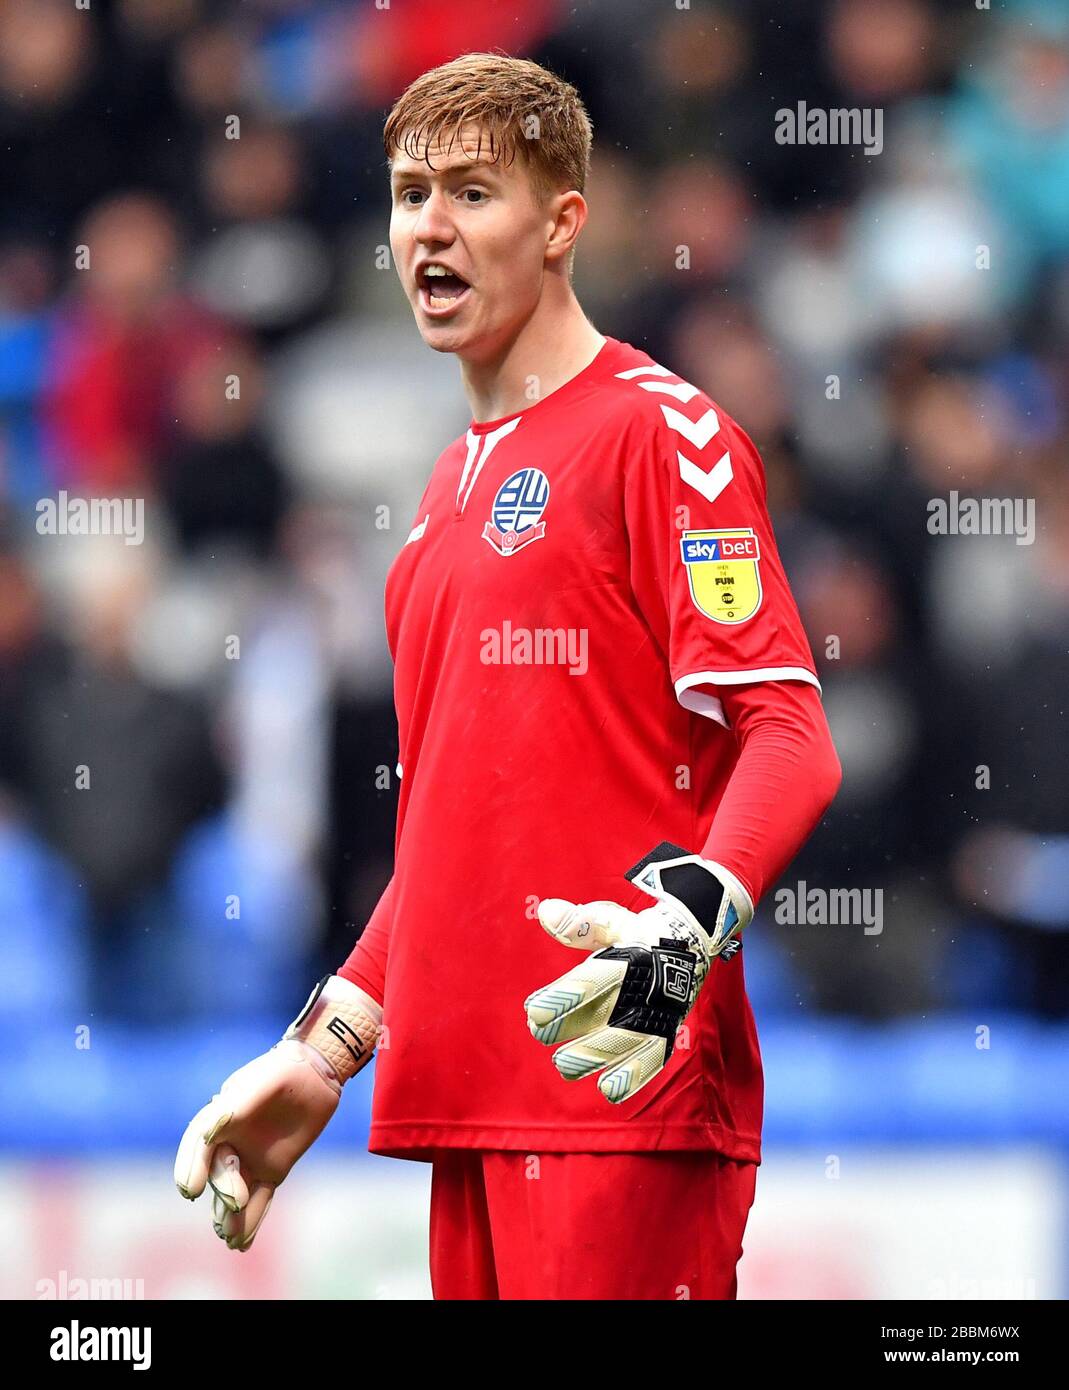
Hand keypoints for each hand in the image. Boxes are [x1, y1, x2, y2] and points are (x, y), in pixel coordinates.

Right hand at [174, 976, 380, 1250]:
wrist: (314, 1074)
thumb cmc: (281, 1072)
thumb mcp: (259, 1083)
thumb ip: (236, 1106)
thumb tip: (209, 1131)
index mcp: (220, 1117)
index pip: (198, 1146)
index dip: (190, 1167)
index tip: (188, 1189)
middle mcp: (230, 1142)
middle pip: (218, 1171)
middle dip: (223, 1187)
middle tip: (235, 1198)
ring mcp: (249, 1159)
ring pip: (235, 1192)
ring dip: (230, 1215)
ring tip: (228, 1236)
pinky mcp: (272, 1171)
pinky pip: (260, 1199)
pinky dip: (252, 1221)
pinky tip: (242, 1243)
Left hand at [524, 845, 751, 1103]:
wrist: (691, 941)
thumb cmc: (637, 931)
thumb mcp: (610, 919)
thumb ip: (579, 924)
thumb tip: (544, 912)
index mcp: (630, 958)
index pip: (594, 980)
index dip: (564, 996)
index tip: (533, 1009)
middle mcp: (646, 988)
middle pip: (608, 1015)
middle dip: (572, 1028)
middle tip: (538, 1032)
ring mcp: (659, 1013)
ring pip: (627, 1042)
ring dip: (595, 1056)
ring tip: (562, 1066)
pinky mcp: (667, 1031)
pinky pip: (654, 1058)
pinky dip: (634, 1076)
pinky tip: (610, 1091)